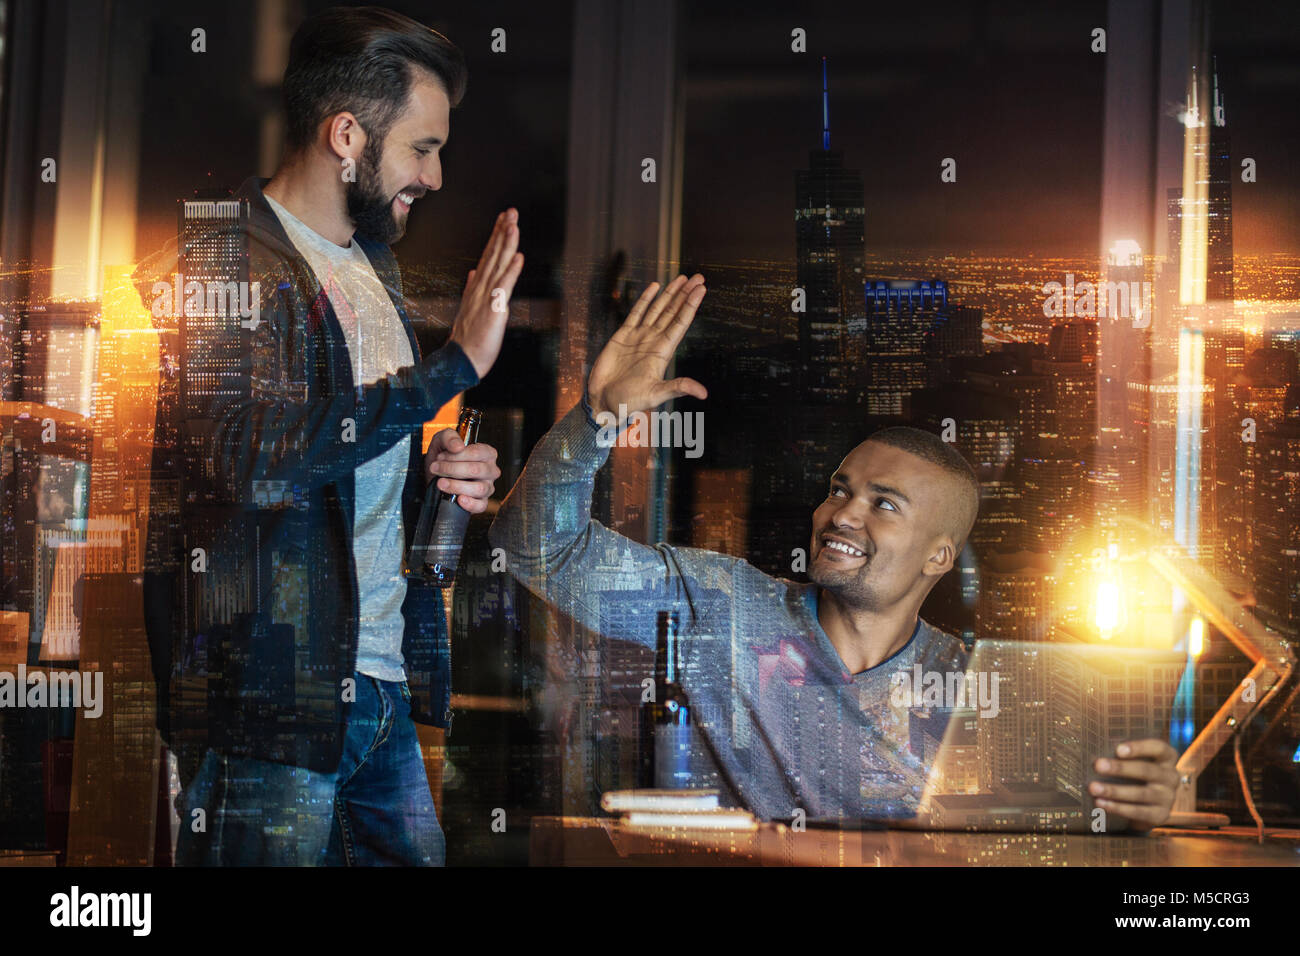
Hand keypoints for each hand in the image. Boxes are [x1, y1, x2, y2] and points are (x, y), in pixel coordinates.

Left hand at [424, 429, 499, 514]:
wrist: (435, 476)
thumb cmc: (443, 457)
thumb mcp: (441, 441)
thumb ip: (449, 437)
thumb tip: (458, 446)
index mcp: (486, 453)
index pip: (477, 453)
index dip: (456, 455)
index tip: (441, 457)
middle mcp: (490, 470)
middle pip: (476, 470)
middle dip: (452, 469)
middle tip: (436, 468)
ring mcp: (488, 487)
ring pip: (478, 488)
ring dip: (456, 485)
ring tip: (440, 483)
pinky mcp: (482, 502)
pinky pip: (480, 505)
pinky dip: (469, 504)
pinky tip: (458, 499)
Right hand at [450, 209, 523, 378]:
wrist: (461, 360)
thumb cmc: (468, 339)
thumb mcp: (470, 309)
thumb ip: (473, 288)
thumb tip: (474, 272)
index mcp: (477, 287)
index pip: (488, 256)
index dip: (496, 236)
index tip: (504, 219)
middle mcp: (480, 287)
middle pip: (493, 254)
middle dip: (502, 231)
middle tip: (511, 211)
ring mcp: (486, 297)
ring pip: (498, 265)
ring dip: (506, 244)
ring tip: (513, 225)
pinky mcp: (493, 309)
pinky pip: (503, 287)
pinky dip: (511, 272)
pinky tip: (518, 258)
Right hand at [587, 273, 707, 422]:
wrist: (604, 401)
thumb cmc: (629, 402)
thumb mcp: (656, 395)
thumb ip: (677, 388)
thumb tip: (703, 394)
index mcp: (663, 352)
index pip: (680, 323)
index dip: (691, 305)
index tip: (702, 289)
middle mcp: (654, 341)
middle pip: (673, 312)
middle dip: (685, 295)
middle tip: (699, 278)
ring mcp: (639, 337)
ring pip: (658, 309)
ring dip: (670, 294)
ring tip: (683, 278)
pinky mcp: (622, 336)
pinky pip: (636, 313)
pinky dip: (645, 300)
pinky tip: (655, 287)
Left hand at [1090, 739, 1179, 831]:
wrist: (1148, 803)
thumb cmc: (1134, 772)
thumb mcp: (1134, 760)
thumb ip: (1122, 753)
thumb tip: (1093, 748)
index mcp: (1167, 757)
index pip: (1158, 748)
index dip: (1139, 748)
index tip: (1118, 749)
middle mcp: (1171, 776)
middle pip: (1146, 771)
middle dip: (1120, 768)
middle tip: (1097, 765)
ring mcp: (1168, 797)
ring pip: (1140, 793)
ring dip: (1114, 791)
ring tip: (1093, 788)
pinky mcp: (1161, 815)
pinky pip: (1138, 812)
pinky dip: (1117, 807)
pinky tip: (1100, 802)